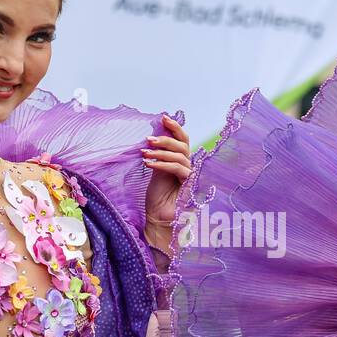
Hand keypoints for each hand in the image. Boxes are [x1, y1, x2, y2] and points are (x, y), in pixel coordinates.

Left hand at [142, 114, 191, 251]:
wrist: (158, 219)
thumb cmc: (157, 198)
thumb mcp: (156, 171)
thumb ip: (159, 155)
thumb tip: (152, 135)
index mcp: (182, 161)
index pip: (183, 140)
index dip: (175, 127)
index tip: (163, 117)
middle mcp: (189, 166)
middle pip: (183, 145)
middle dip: (167, 138)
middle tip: (149, 138)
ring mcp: (191, 175)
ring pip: (179, 155)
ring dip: (160, 152)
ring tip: (144, 153)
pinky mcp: (190, 184)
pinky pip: (178, 168)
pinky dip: (162, 164)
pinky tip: (148, 164)